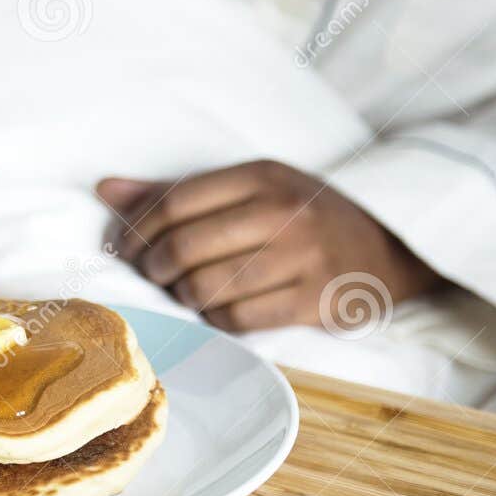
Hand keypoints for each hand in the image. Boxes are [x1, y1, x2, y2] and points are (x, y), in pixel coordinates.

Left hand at [96, 161, 441, 332]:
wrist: (390, 246)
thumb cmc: (303, 215)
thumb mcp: (250, 187)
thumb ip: (176, 191)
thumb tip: (106, 190)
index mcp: (261, 175)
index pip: (174, 202)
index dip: (136, 230)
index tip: (121, 246)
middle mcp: (283, 212)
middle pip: (184, 246)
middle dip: (152, 267)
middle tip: (150, 274)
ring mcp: (302, 258)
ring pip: (207, 287)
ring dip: (183, 296)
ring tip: (186, 291)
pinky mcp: (315, 301)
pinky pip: (238, 319)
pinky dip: (215, 319)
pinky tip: (217, 309)